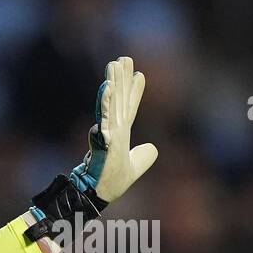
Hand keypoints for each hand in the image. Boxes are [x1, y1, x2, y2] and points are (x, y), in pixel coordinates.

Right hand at [69, 56, 157, 203]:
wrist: (99, 194)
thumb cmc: (111, 182)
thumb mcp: (135, 168)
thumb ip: (144, 157)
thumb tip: (153, 148)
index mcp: (121, 134)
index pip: (130, 108)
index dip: (135, 91)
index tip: (140, 74)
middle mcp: (114, 129)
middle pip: (120, 98)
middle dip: (122, 78)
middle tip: (124, 58)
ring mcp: (108, 132)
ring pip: (111, 102)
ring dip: (113, 82)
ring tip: (114, 63)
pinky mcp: (103, 138)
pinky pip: (104, 116)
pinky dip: (106, 101)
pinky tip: (108, 86)